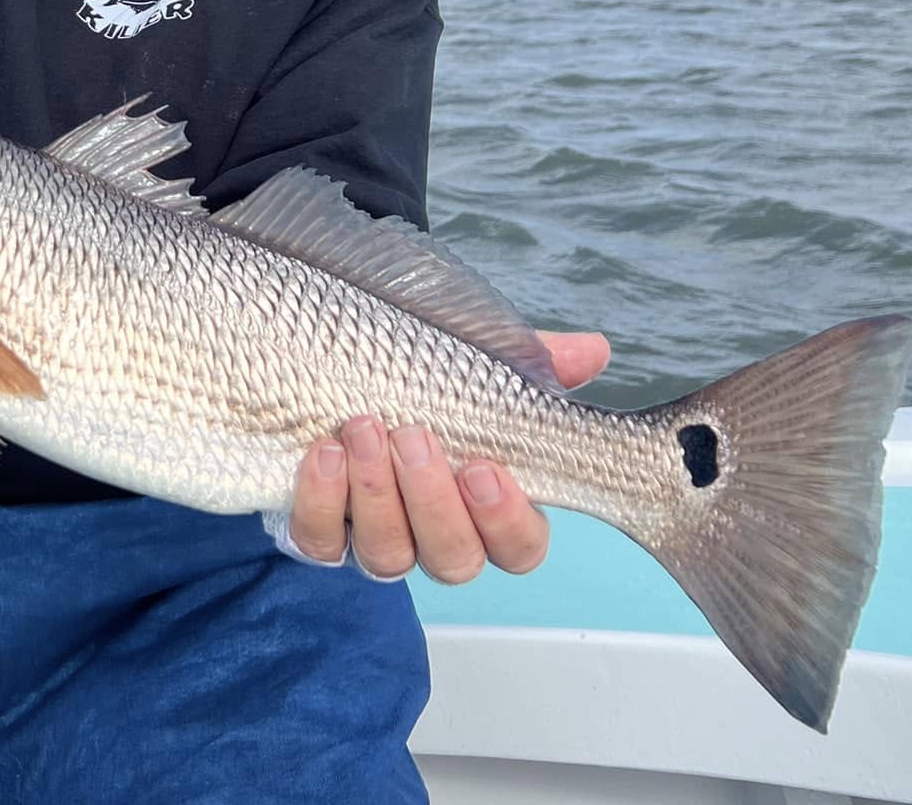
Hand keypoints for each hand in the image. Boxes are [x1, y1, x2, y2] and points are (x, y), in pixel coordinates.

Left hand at [285, 331, 611, 583]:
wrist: (330, 368)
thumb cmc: (418, 378)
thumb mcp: (475, 361)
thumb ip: (533, 363)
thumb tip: (592, 350)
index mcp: (485, 506)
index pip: (519, 547)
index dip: (506, 520)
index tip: (486, 468)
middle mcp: (433, 535)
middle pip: (454, 560)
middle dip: (434, 501)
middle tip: (414, 436)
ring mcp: (375, 539)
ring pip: (387, 557)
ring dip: (376, 494)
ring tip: (364, 428)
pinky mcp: (319, 533)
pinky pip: (320, 542)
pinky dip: (321, 501)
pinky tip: (325, 453)